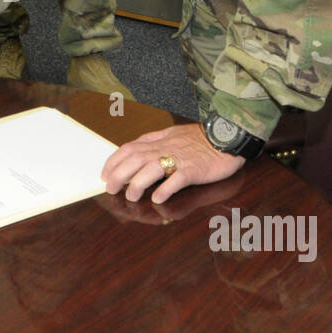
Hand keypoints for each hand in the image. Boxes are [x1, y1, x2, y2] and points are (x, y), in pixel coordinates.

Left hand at [101, 123, 245, 203]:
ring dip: (138, 183)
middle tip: (111, 189)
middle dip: (119, 174)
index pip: (129, 148)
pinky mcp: (194, 170)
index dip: (113, 161)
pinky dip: (166, 189)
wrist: (226, 137)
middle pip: (135, 159)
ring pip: (152, 168)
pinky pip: (177, 179)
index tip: (105, 175)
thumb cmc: (200, 138)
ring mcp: (180, 159)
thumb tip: (135, 150)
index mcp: (159, 140)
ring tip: (131, 196)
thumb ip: (154, 141)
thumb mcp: (172, 134)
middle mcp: (165, 148)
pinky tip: (158, 198)